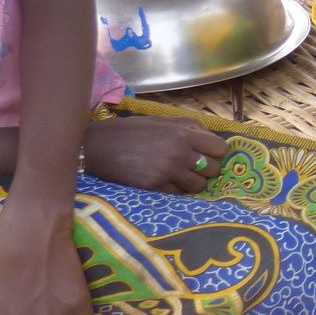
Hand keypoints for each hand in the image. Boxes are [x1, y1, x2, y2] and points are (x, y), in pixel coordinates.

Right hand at [83, 116, 227, 193]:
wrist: (95, 148)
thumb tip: (212, 138)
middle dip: (206, 168)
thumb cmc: (128, 131)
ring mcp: (167, 173)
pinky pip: (180, 194)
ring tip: (179, 174)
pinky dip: (176, 189)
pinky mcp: (155, 188)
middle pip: (213, 169)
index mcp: (182, 134)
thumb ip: (189, 127)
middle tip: (193, 165)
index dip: (215, 151)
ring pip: (199, 186)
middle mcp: (179, 154)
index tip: (207, 152)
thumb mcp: (160, 120)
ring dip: (193, 181)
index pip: (220, 149)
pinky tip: (165, 180)